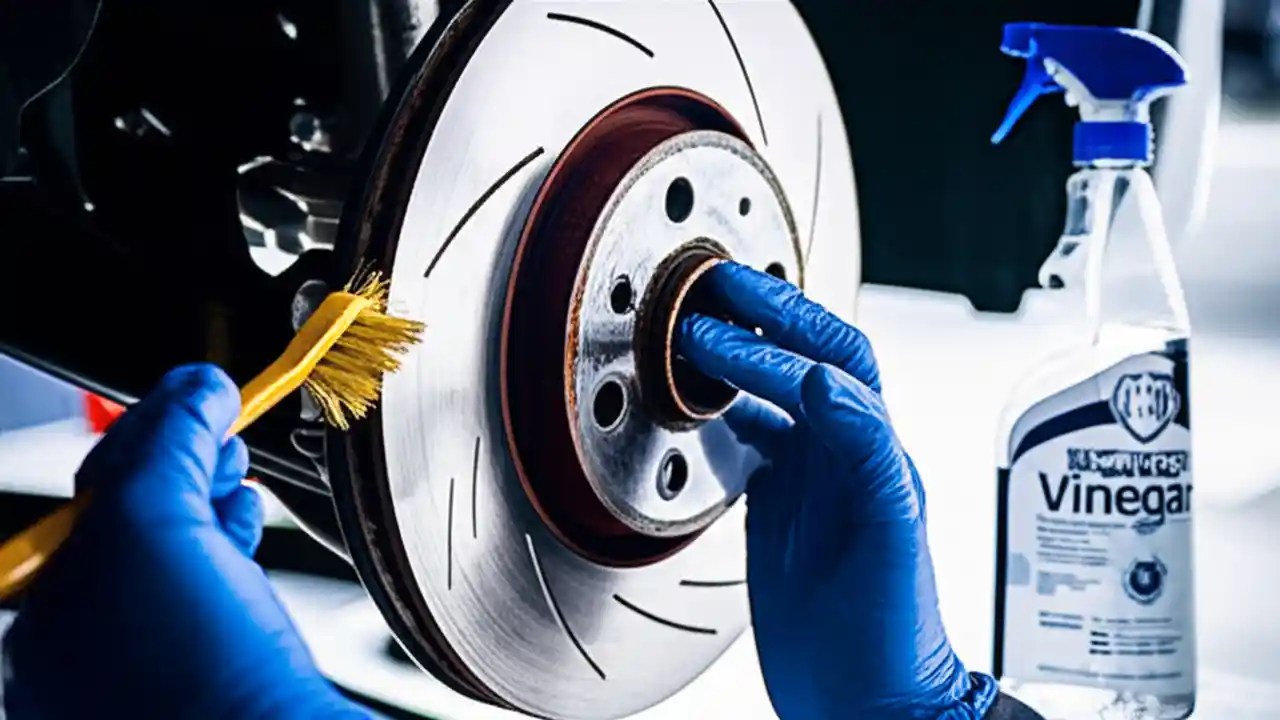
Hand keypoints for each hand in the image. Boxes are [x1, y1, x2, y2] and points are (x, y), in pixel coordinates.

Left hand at [2, 364, 365, 718]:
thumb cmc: (200, 678)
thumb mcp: (158, 521)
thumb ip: (167, 442)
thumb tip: (193, 390)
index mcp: (44, 620)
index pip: (91, 495)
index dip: (150, 433)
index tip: (200, 396)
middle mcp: (82, 655)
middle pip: (131, 527)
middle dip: (181, 469)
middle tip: (224, 438)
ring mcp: (143, 677)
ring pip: (171, 565)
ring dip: (208, 507)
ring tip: (239, 484)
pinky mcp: (204, 688)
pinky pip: (206, 604)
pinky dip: (228, 557)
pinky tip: (248, 537)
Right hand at [677, 263, 996, 719]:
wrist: (868, 698)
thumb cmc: (895, 628)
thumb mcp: (892, 534)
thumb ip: (867, 453)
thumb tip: (825, 382)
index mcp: (876, 453)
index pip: (833, 367)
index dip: (783, 334)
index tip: (728, 323)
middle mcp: (844, 457)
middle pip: (807, 360)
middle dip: (764, 316)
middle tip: (713, 287)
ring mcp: (810, 481)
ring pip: (774, 395)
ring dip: (738, 357)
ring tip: (695, 329)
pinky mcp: (779, 510)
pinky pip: (750, 443)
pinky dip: (721, 414)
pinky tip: (696, 404)